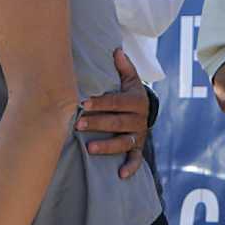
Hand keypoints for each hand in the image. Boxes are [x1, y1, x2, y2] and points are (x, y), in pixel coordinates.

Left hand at [76, 46, 149, 179]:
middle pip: (117, 122)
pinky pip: (136, 159)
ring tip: (89, 148)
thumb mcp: (130, 79)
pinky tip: (120, 175)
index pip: (117, 102)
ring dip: (107, 146)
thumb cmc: (130, 94)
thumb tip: (116, 50)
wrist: (146, 111)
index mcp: (136, 101)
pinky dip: (130, 167)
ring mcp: (139, 135)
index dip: (101, 103)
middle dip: (97, 124)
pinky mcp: (139, 148)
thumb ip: (123, 67)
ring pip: (124, 142)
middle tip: (77, 124)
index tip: (84, 103)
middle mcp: (139, 119)